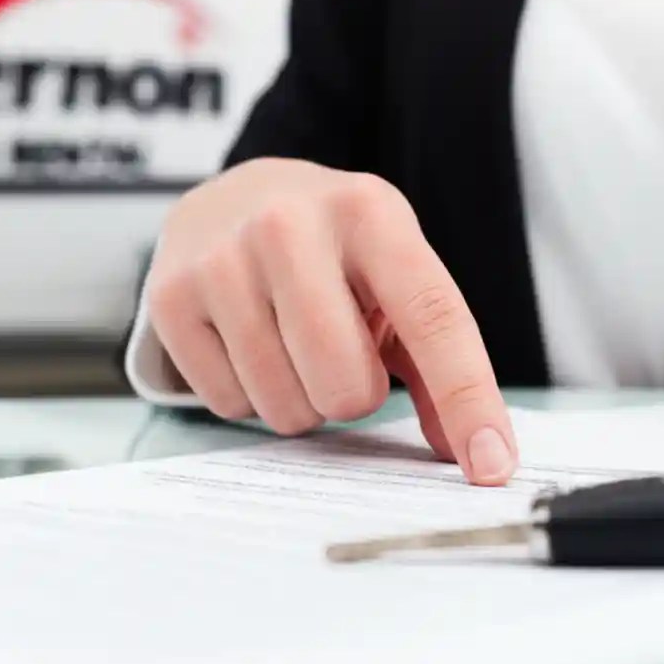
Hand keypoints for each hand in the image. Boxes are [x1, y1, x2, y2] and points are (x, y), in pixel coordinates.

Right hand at [144, 158, 517, 485]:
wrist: (234, 198)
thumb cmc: (334, 252)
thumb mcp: (395, 278)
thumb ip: (440, 363)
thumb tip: (478, 453)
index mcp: (371, 214)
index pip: (434, 319)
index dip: (468, 400)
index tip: (492, 466)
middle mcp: (292, 225)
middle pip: (348, 386)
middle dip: (356, 395)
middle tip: (343, 354)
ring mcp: (223, 260)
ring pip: (287, 407)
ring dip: (303, 401)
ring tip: (295, 345)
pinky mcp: (171, 298)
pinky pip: (229, 406)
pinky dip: (251, 396)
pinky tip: (251, 344)